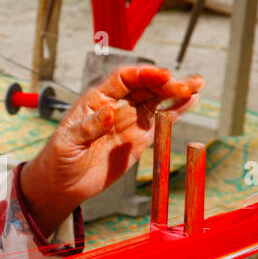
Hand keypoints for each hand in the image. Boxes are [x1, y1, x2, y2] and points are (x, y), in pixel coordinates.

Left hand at [19, 65, 203, 235]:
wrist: (63, 184)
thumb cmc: (58, 158)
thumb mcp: (67, 142)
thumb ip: (89, 127)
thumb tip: (109, 113)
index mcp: (97, 99)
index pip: (124, 78)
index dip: (144, 74)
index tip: (162, 76)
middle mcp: (117, 105)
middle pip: (145, 86)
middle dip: (166, 83)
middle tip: (185, 87)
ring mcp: (130, 120)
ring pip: (157, 100)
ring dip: (176, 92)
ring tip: (198, 83)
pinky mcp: (139, 138)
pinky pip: (160, 120)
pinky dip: (176, 111)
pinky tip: (192, 101)